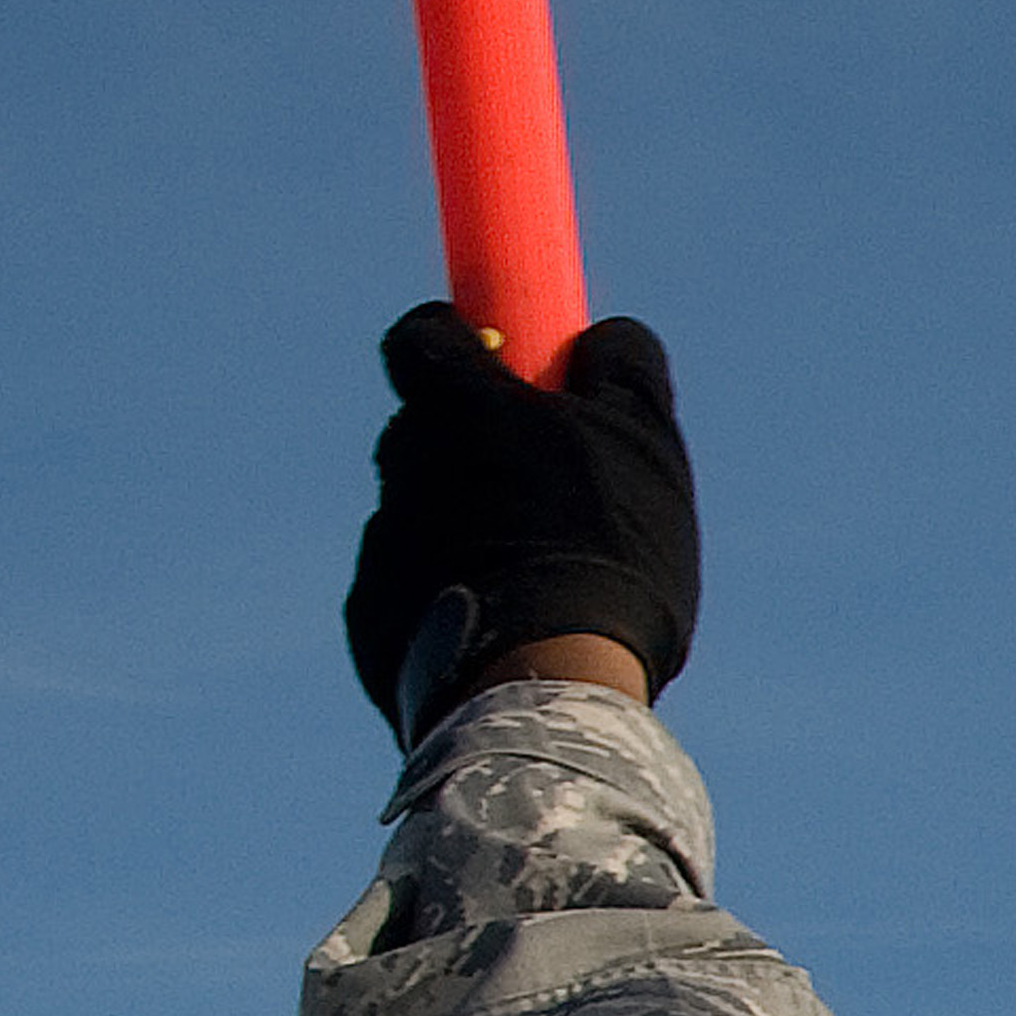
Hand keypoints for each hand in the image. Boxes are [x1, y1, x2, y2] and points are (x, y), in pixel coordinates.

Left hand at [344, 305, 699, 734]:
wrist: (544, 681)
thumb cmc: (603, 550)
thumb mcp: (644, 446)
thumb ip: (623, 374)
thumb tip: (604, 334)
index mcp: (460, 406)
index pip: (421, 337)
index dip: (453, 338)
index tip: (494, 358)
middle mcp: (404, 463)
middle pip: (423, 429)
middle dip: (472, 445)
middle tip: (545, 488)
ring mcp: (381, 541)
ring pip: (419, 511)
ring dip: (466, 525)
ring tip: (539, 576)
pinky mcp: (371, 615)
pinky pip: (408, 586)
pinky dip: (449, 594)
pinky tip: (509, 627)